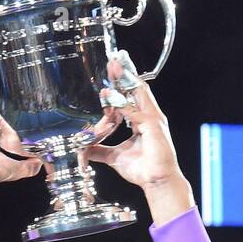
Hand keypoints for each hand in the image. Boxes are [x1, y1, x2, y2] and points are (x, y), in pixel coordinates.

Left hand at [76, 52, 181, 191]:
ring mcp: (152, 119)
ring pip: (138, 92)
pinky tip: (109, 98)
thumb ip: (101, 150)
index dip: (121, 83)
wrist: (157, 182)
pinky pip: (134, 112)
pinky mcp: (152, 126)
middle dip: (124, 73)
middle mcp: (149, 116)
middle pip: (135, 88)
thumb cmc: (142, 170)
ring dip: (125, 79)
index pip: (131, 96)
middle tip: (113, 59)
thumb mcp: (115, 157)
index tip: (110, 72)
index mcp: (142, 120)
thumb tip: (85, 148)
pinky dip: (121, 104)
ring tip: (114, 66)